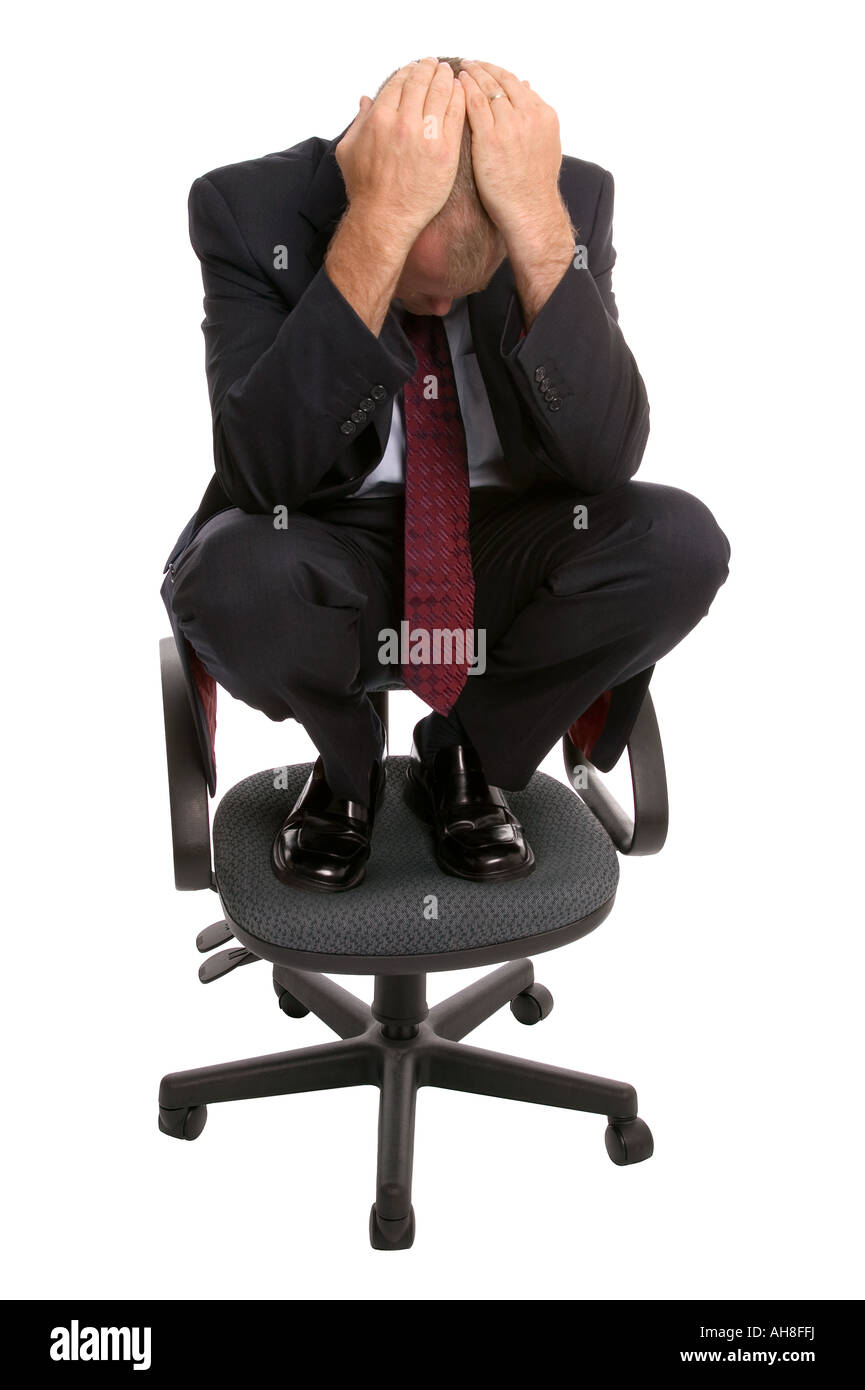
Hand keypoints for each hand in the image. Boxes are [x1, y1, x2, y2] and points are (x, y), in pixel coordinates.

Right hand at [335, 59, 465, 240]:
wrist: (385, 218)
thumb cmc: (365, 189)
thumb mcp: (349, 151)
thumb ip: (358, 122)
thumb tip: (365, 100)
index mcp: (380, 118)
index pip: (399, 82)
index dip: (410, 71)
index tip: (416, 68)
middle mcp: (403, 122)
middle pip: (421, 82)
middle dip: (429, 69)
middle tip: (436, 65)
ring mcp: (426, 136)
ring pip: (441, 93)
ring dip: (446, 78)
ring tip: (449, 74)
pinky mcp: (445, 151)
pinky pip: (456, 114)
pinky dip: (459, 98)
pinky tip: (461, 93)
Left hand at [457, 61, 563, 234]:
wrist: (531, 211)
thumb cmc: (533, 185)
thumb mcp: (545, 144)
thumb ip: (535, 115)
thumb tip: (527, 87)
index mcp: (543, 114)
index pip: (516, 83)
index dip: (498, 73)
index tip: (484, 68)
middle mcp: (529, 115)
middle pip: (501, 81)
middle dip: (483, 69)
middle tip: (467, 63)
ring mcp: (510, 126)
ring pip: (487, 89)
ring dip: (471, 75)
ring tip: (458, 71)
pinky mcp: (491, 139)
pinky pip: (474, 104)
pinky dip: (464, 91)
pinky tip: (455, 87)